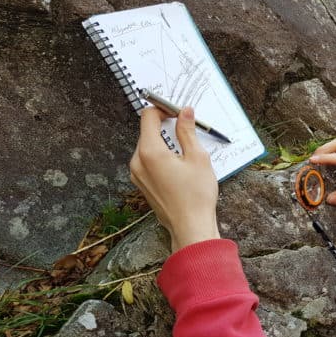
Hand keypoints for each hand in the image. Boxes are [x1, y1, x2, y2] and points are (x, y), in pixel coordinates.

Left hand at [129, 107, 220, 251]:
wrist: (190, 227)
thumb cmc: (196, 195)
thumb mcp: (197, 157)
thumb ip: (187, 131)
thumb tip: (185, 112)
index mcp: (149, 152)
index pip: (148, 117)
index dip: (163, 109)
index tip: (177, 112)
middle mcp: (138, 162)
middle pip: (147, 132)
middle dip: (165, 127)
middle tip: (186, 129)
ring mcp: (137, 175)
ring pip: (148, 148)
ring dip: (164, 143)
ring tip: (186, 152)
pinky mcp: (142, 185)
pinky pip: (148, 162)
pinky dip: (161, 157)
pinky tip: (179, 167)